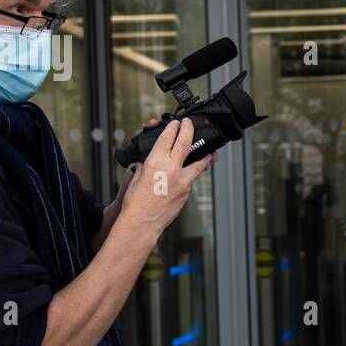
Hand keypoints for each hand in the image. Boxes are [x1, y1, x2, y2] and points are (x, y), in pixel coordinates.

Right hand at [118, 118, 217, 238]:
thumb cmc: (135, 201)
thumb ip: (146, 164)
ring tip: (210, 151)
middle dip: (188, 129)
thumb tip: (150, 159)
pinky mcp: (186, 192)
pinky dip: (190, 175)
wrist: (142, 222)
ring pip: (199, 163)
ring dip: (205, 155)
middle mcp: (171, 169)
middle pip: (185, 143)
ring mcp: (182, 182)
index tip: (176, 123)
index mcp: (155, 163)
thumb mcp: (136, 176)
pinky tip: (189, 175)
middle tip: (189, 124)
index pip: (167, 137)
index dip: (173, 127)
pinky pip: (191, 179)